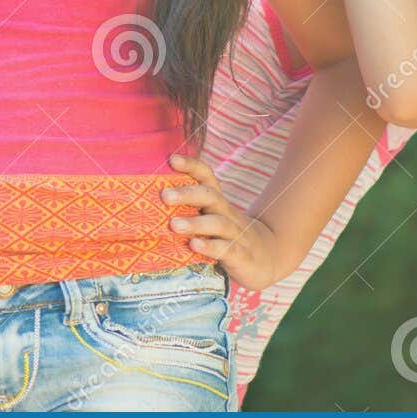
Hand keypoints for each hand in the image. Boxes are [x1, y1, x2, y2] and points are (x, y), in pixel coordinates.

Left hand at [162, 153, 279, 290]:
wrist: (267, 257)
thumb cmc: (228, 237)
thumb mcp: (212, 220)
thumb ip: (189, 212)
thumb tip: (149, 206)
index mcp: (217, 203)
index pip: (207, 178)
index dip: (192, 166)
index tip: (172, 160)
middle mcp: (227, 213)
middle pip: (210, 196)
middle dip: (187, 194)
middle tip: (164, 196)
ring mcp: (236, 233)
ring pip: (217, 223)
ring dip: (194, 222)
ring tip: (173, 224)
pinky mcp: (241, 255)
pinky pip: (227, 248)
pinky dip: (210, 246)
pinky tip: (194, 246)